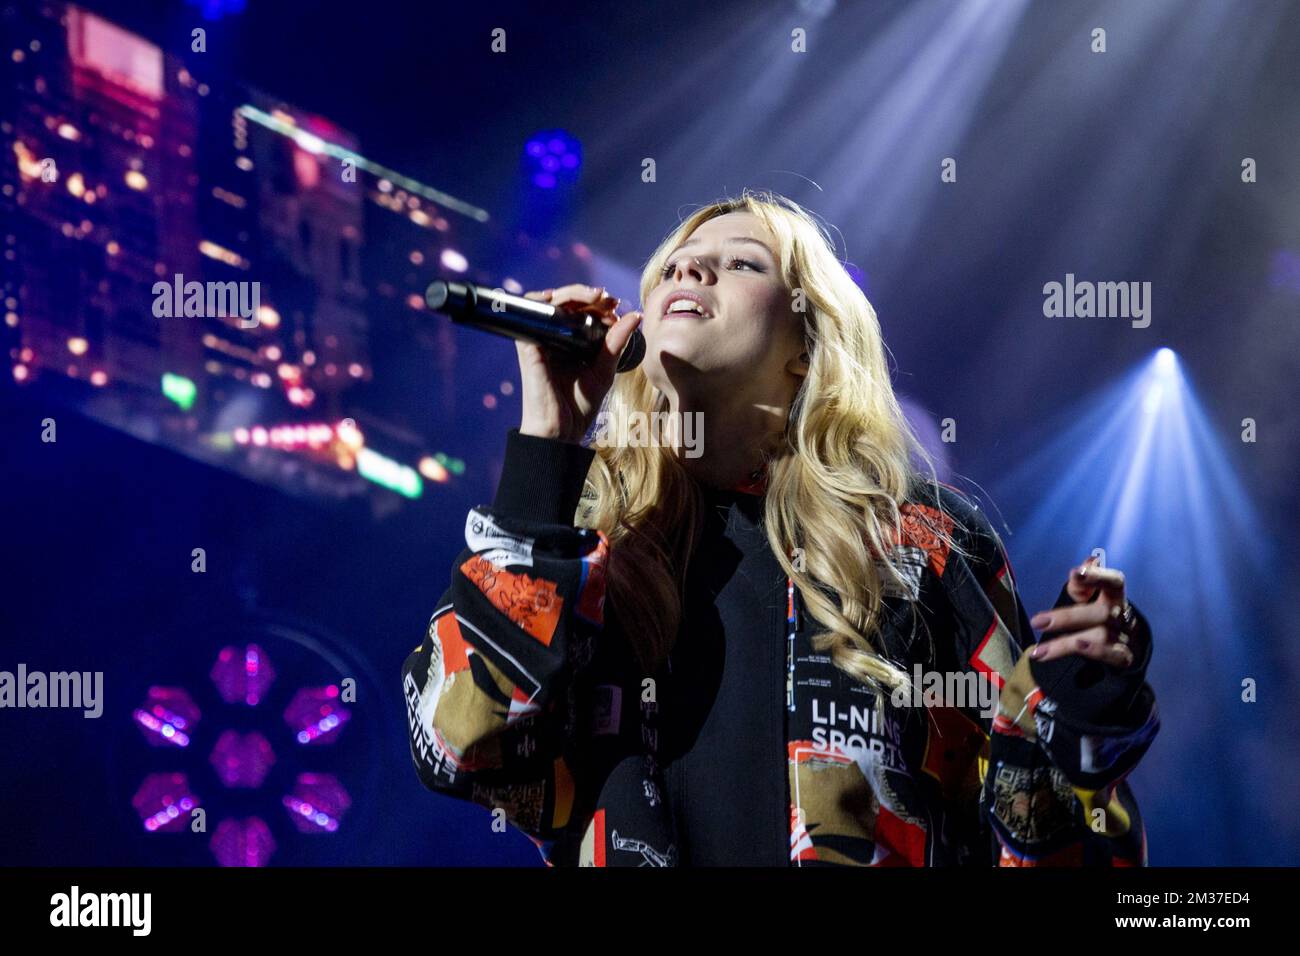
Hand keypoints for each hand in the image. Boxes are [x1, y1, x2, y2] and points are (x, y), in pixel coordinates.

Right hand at [516, 284, 642, 443]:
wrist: (560, 432)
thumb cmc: (579, 406)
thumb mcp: (604, 371)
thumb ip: (616, 344)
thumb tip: (634, 316)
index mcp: (570, 342)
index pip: (582, 311)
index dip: (598, 303)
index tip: (616, 306)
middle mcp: (553, 338)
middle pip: (566, 302)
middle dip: (589, 294)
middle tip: (608, 299)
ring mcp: (539, 340)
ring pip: (550, 302)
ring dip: (573, 292)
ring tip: (596, 296)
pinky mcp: (528, 346)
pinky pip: (531, 315)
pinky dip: (543, 301)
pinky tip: (558, 298)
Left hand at [1027, 555, 1138, 668]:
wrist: (1122, 644)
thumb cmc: (1096, 613)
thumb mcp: (1088, 597)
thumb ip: (1082, 585)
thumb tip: (1085, 565)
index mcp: (1114, 595)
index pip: (1114, 581)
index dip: (1098, 576)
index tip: (1075, 573)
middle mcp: (1121, 615)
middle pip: (1101, 614)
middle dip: (1067, 618)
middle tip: (1037, 622)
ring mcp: (1124, 637)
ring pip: (1100, 637)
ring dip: (1066, 644)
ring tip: (1041, 650)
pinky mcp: (1124, 656)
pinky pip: (1112, 655)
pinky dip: (1096, 652)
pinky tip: (1077, 649)